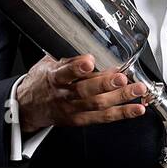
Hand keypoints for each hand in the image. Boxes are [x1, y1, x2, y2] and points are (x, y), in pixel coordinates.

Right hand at [15, 53, 149, 131]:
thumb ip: (68, 58)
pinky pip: (104, 118)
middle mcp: (64, 95)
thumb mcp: (48, 64)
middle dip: (106, 84)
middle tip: (121, 77)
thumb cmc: (41, 81)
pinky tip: (136, 109)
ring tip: (137, 89)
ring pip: (99, 105)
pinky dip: (122, 113)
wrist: (28, 107)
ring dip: (121, 97)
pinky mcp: (81, 120)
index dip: (77, 67)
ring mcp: (73, 110)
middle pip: (85, 91)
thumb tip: (90, 47)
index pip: (65, 72)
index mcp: (54, 78)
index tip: (89, 61)